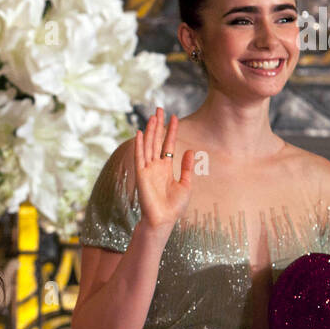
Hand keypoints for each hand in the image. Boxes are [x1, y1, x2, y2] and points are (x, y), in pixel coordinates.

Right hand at [133, 107, 194, 232]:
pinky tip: (139, 133)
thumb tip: (191, 150)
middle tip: (160, 109)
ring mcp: (147, 169)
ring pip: (148, 145)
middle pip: (156, 141)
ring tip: (153, 116)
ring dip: (150, 130)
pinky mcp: (141, 174)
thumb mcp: (186, 184)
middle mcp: (155, 166)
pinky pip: (139, 156)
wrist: (163, 220)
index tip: (174, 116)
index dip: (171, 130)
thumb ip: (187, 167)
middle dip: (158, 125)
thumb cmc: (174, 206)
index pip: (168, 144)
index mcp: (166, 167)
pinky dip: (139, 145)